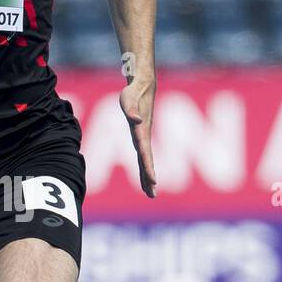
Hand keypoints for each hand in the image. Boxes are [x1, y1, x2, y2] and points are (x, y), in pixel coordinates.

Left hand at [120, 77, 156, 198]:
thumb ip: (131, 110)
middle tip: (152, 195)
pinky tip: (145, 177)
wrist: (143, 86)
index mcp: (142, 131)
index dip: (149, 167)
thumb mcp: (128, 99)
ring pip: (146, 161)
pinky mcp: (141, 136)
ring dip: (148, 177)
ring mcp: (143, 137)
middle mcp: (144, 137)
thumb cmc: (133, 92)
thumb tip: (135, 120)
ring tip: (150, 193)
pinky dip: (145, 167)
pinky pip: (143, 156)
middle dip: (149, 179)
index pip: (145, 153)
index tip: (153, 180)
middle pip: (147, 162)